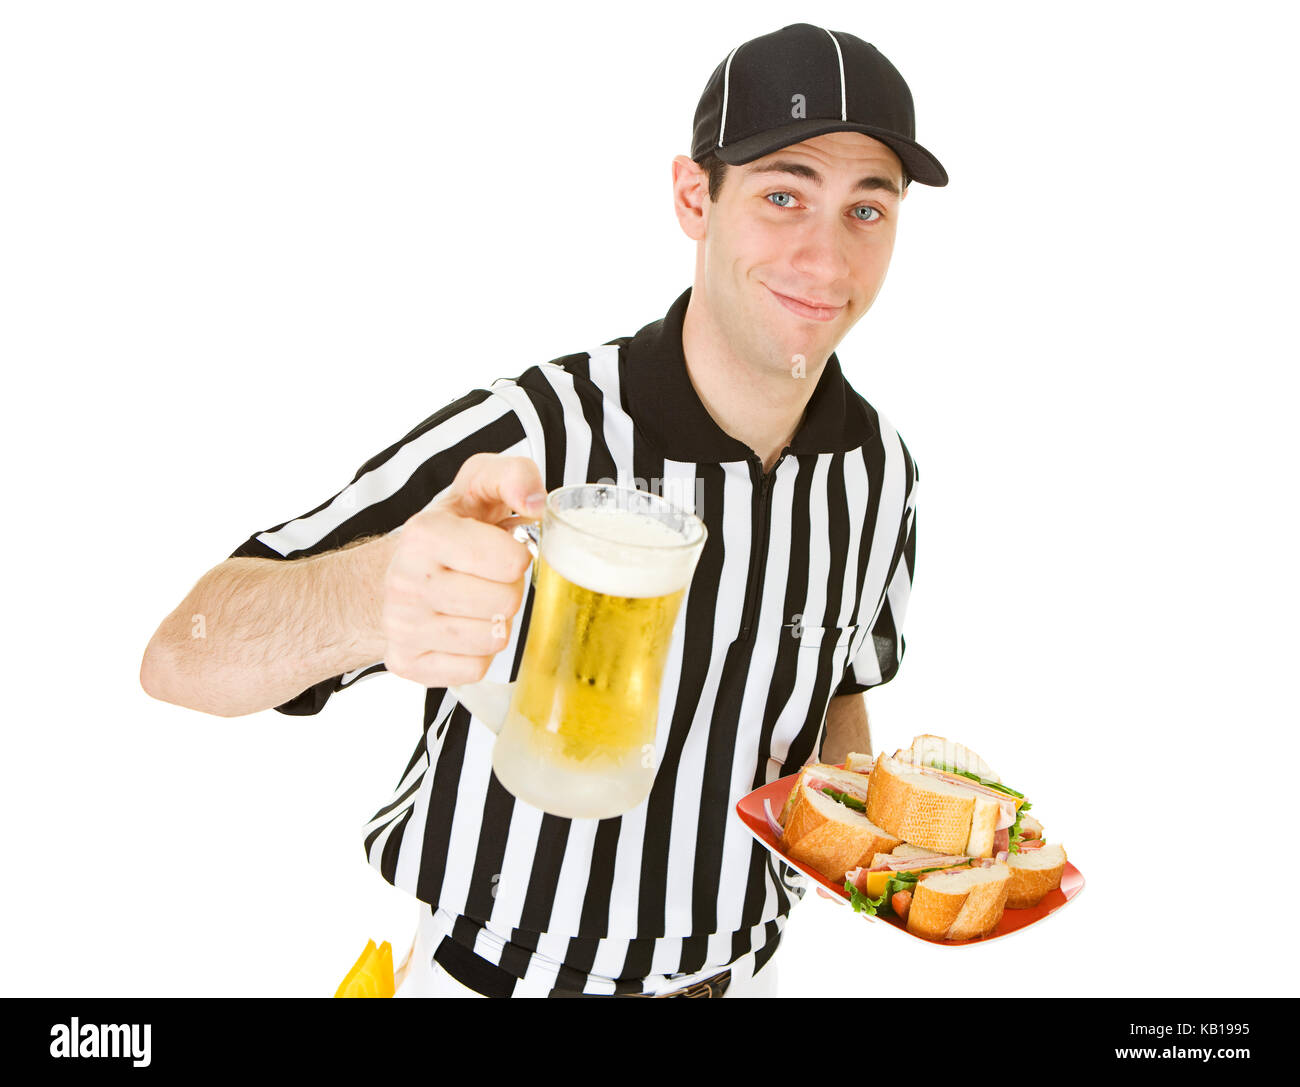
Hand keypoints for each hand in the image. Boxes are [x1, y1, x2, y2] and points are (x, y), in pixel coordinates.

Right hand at [382, 453, 544, 687]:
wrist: (395, 573)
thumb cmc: (451, 530)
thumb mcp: (478, 487)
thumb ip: (513, 476)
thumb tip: (534, 501)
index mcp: (425, 533)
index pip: (511, 561)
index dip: (517, 556)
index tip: (499, 550)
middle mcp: (406, 581)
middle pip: (506, 603)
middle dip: (508, 589)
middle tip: (488, 578)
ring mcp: (402, 627)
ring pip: (493, 639)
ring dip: (497, 621)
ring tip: (476, 601)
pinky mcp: (405, 662)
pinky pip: (474, 669)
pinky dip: (478, 652)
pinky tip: (462, 627)